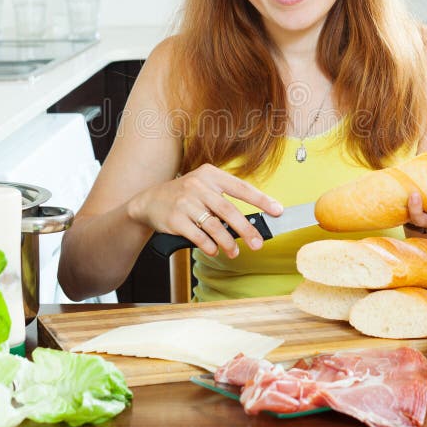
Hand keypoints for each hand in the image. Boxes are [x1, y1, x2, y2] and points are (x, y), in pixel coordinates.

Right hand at [127, 163, 282, 258]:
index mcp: (210, 174)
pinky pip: (198, 236)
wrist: (149, 201)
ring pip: (214, 225)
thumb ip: (224, 200)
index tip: (278, 211)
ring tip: (234, 252)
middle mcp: (198, 185)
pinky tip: (214, 250)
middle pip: (228, 210)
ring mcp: (185, 202)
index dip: (261, 200)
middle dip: (246, 229)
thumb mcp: (203, 188)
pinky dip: (209, 246)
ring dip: (227, 242)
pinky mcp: (175, 219)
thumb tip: (252, 222)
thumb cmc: (184, 196)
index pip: (241, 187)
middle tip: (258, 243)